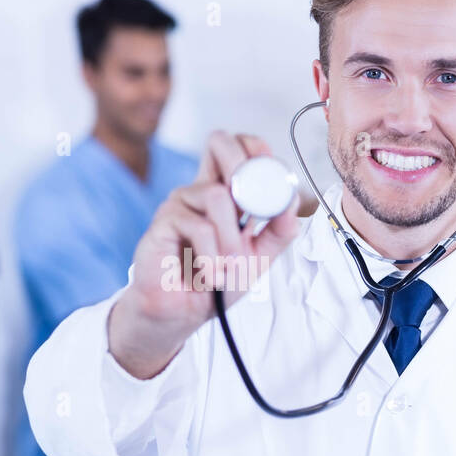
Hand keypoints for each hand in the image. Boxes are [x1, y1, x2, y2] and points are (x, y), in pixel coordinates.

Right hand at [108, 131, 299, 378]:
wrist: (184, 313)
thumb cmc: (216, 282)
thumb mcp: (259, 256)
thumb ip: (278, 231)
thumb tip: (291, 203)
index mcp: (224, 192)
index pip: (238, 148)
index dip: (255, 147)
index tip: (273, 169)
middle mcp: (201, 189)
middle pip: (218, 142)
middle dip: (243, 165)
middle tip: (253, 203)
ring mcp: (180, 202)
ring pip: (218, 196)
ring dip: (231, 239)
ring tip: (228, 267)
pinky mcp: (163, 222)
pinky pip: (199, 227)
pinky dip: (212, 256)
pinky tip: (210, 275)